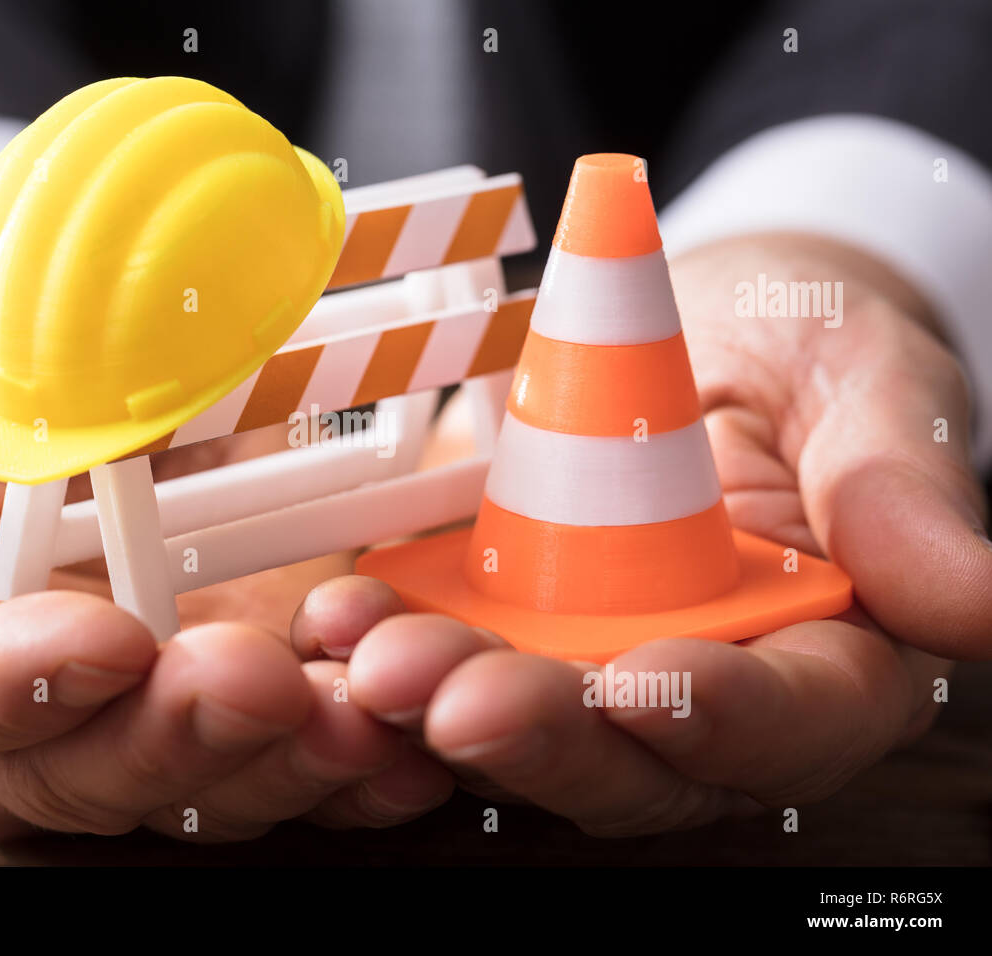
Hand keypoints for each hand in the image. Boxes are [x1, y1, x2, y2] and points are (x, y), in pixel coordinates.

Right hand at [0, 255, 451, 839]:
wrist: (64, 351)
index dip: (12, 685)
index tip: (104, 641)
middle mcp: (22, 712)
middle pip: (79, 774)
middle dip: (173, 737)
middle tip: (256, 676)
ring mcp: (143, 711)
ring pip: (202, 788)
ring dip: (283, 762)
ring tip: (356, 704)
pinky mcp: (244, 694)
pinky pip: (298, 752)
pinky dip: (361, 748)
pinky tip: (404, 710)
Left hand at [306, 234, 989, 834]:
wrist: (698, 314)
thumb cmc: (807, 341)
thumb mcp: (866, 385)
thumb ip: (903, 497)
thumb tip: (976, 608)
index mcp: (824, 651)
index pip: (790, 719)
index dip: (726, 718)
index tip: (653, 683)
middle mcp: (701, 685)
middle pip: (633, 757)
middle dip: (546, 734)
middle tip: (457, 699)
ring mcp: (591, 660)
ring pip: (523, 722)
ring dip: (442, 702)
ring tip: (371, 658)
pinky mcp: (504, 622)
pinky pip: (445, 657)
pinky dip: (389, 648)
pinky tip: (337, 619)